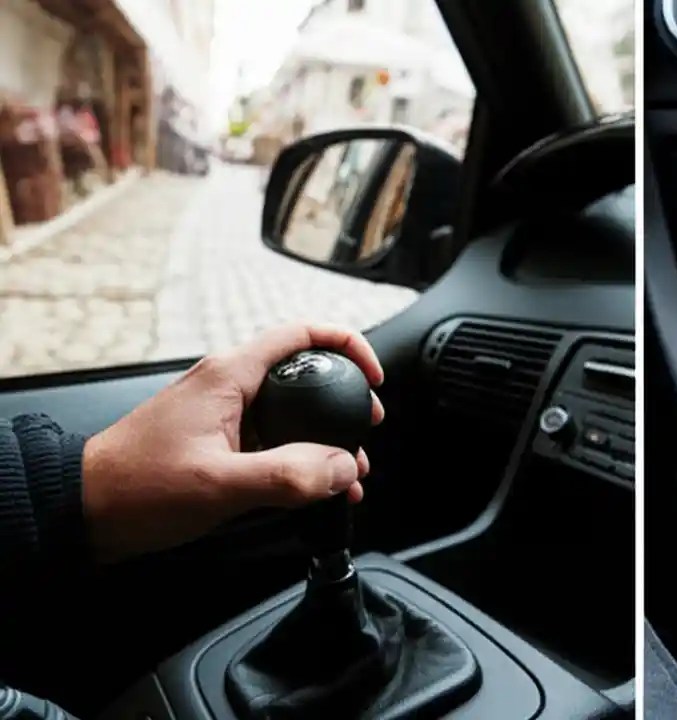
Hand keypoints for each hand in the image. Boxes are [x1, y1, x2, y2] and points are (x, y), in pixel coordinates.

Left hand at [82, 324, 385, 563]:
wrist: (81, 512)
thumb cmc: (134, 489)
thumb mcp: (220, 485)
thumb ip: (288, 476)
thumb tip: (343, 468)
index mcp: (230, 376)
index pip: (302, 334)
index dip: (349, 346)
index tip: (372, 380)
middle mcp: (229, 386)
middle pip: (306, 374)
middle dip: (345, 401)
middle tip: (366, 431)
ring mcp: (224, 414)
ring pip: (293, 412)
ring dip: (326, 439)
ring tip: (347, 475)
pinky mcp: (219, 442)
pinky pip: (274, 440)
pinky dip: (302, 459)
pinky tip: (316, 489)